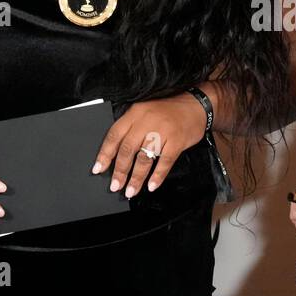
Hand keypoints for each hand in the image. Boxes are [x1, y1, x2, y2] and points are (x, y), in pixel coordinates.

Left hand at [93, 94, 207, 198]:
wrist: (197, 104)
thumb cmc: (169, 110)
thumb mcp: (145, 111)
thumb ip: (131, 127)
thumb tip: (116, 154)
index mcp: (135, 113)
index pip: (115, 135)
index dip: (105, 154)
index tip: (98, 168)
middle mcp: (147, 121)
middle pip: (128, 149)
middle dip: (120, 171)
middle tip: (115, 185)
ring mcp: (163, 131)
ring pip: (144, 158)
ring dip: (136, 177)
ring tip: (131, 191)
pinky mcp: (178, 140)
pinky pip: (165, 162)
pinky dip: (157, 176)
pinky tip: (152, 185)